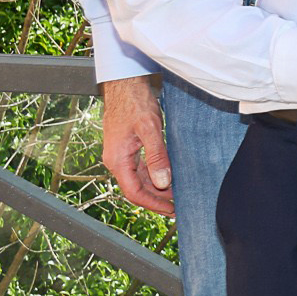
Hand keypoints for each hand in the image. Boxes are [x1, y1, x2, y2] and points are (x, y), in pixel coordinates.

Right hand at [100, 74, 173, 215]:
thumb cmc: (135, 103)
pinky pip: (141, 169)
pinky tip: (168, 178)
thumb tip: (163, 183)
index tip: (172, 210)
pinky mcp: (128, 148)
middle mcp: (116, 161)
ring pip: (139, 180)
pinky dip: (154, 176)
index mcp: (117, 160)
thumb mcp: (150, 129)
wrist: (125, 85)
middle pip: (136, 189)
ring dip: (157, 189)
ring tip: (177, 196)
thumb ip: (156, 156)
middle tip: (179, 207)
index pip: (134, 192)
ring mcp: (122, 155)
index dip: (153, 204)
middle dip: (157, 199)